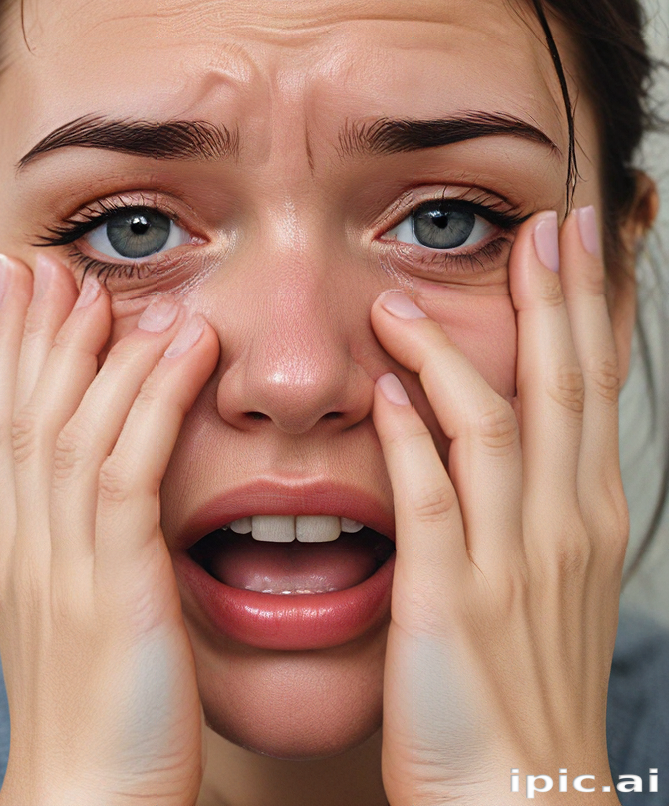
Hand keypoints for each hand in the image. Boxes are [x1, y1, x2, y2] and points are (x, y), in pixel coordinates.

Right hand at [0, 254, 218, 805]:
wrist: (91, 804)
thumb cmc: (106, 719)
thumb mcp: (90, 618)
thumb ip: (97, 553)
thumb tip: (115, 507)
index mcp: (30, 552)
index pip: (15, 432)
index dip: (19, 357)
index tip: (28, 295)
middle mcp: (36, 544)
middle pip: (25, 414)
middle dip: (32, 333)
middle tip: (39, 264)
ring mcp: (67, 561)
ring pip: (70, 427)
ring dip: (89, 350)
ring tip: (106, 287)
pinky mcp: (115, 583)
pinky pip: (129, 470)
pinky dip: (151, 400)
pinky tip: (181, 349)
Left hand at [371, 208, 626, 805]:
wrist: (522, 801)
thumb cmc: (525, 690)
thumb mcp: (547, 582)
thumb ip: (528, 502)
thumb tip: (505, 432)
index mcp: (583, 519)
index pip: (590, 391)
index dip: (584, 312)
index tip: (572, 245)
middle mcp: (560, 527)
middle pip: (564, 388)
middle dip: (555, 301)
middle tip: (545, 227)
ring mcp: (509, 561)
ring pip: (500, 426)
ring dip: (457, 355)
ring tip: (407, 301)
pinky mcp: (450, 600)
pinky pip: (434, 500)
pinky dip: (413, 439)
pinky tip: (386, 391)